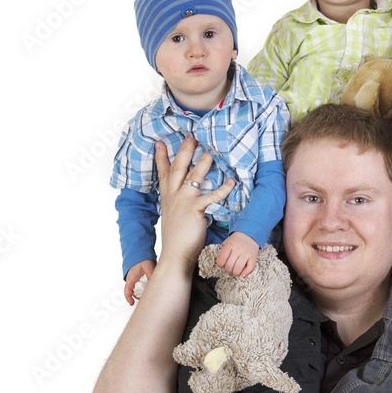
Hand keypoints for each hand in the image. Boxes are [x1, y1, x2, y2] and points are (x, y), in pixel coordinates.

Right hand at [124, 259, 155, 305]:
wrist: (142, 253)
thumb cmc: (143, 259)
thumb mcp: (148, 266)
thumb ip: (150, 273)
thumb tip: (153, 281)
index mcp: (131, 277)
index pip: (127, 290)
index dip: (128, 297)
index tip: (131, 303)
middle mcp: (131, 279)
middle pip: (130, 291)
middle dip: (134, 298)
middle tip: (141, 302)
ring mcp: (134, 279)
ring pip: (134, 289)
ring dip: (138, 294)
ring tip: (145, 298)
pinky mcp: (137, 278)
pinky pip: (137, 286)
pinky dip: (140, 290)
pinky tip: (147, 291)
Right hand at [155, 138, 234, 273]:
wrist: (174, 256)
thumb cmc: (176, 239)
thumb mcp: (172, 217)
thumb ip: (177, 205)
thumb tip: (182, 200)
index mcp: (167, 197)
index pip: (163, 172)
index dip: (161, 157)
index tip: (159, 142)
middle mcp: (173, 196)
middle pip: (178, 167)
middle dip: (184, 150)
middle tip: (191, 135)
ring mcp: (183, 202)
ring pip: (194, 175)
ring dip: (204, 161)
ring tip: (212, 149)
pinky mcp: (195, 210)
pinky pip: (211, 196)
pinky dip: (223, 188)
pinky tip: (231, 180)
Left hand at [216, 232, 259, 276]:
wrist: (249, 235)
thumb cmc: (236, 241)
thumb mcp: (227, 242)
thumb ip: (222, 251)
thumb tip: (220, 263)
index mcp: (230, 245)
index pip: (222, 257)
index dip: (220, 263)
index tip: (221, 264)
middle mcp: (238, 249)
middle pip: (229, 265)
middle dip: (228, 270)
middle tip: (229, 269)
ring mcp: (246, 253)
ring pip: (238, 267)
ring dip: (235, 273)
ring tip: (235, 271)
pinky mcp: (253, 256)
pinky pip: (250, 267)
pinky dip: (246, 272)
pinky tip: (243, 274)